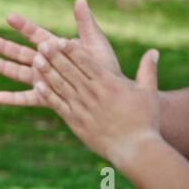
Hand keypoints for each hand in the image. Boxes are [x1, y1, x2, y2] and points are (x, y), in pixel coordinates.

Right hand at [0, 0, 119, 107]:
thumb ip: (85, 22)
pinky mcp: (46, 97)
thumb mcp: (95, 42)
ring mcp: (44, 79)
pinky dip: (12, 98)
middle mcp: (46, 62)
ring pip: (19, 72)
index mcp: (56, 47)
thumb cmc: (104, 66)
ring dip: (3, 67)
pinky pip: (26, 98)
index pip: (35, 33)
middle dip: (5, 46)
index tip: (9, 16)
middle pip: (21, 52)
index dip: (22, 25)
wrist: (110, 93)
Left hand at [33, 37, 162, 165]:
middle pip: (69, 71)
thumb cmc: (144, 121)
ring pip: (60, 85)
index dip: (72, 50)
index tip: (60, 40)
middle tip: (41, 44)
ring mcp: (82, 108)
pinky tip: (37, 85)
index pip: (86, 62)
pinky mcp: (75, 122)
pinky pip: (58, 105)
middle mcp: (92, 93)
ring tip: (35, 60)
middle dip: (55, 56)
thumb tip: (154, 51)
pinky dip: (47, 94)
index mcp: (109, 84)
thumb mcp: (148, 93)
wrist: (135, 149)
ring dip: (47, 72)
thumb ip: (148, 70)